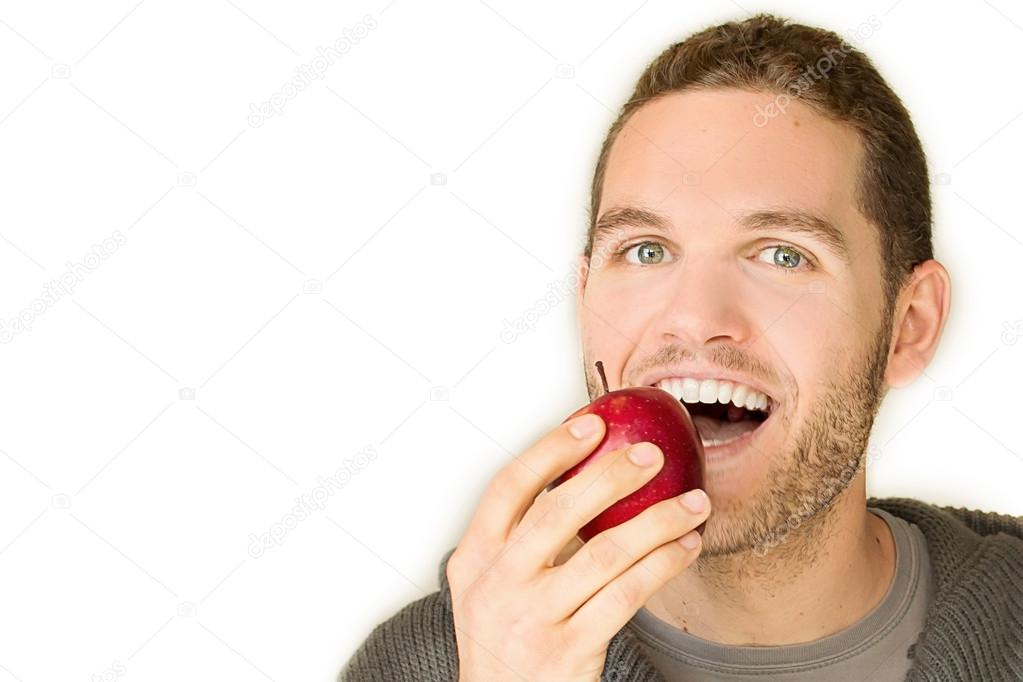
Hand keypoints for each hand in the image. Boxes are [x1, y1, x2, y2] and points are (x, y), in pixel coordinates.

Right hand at [446, 413, 710, 680]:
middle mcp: (497, 585)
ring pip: (604, 555)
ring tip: (692, 502)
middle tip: (651, 454)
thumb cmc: (504, 637)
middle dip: (610, 477)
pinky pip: (627, 596)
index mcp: (474, 558)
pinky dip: (662, 565)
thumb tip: (585, 472)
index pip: (508, 487)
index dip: (550, 449)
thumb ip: (518, 537)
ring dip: (657, 521)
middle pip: (557, 513)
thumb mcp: (489, 585)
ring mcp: (533, 619)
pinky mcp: (570, 650)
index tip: (592, 424)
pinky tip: (685, 547)